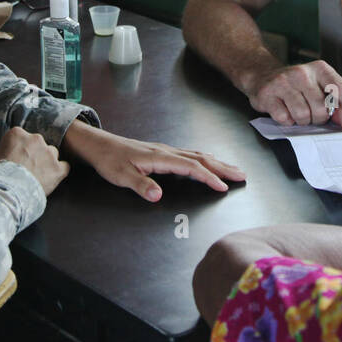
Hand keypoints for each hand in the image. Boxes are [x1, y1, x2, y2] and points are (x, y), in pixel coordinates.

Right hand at [0, 126, 68, 195]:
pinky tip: (52, 179)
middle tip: (26, 167)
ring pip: (52, 153)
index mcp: (16, 134)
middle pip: (38, 144)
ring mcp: (49, 153)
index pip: (20, 136)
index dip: (18, 148)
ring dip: (47, 161)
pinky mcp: (58, 168)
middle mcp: (35, 139)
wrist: (9, 191)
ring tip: (38, 174)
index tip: (15, 158)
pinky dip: (59, 172)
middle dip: (34, 154)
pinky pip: (64, 166)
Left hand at [61, 123, 244, 202]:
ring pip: (197, 155)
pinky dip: (204, 159)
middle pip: (200, 158)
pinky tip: (208, 161)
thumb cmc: (109, 160)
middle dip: (222, 167)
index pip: (190, 167)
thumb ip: (141, 185)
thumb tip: (158, 195)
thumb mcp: (121, 176)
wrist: (99, 146)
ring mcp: (165, 150)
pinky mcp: (162, 152)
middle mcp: (166, 151)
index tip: (223, 186)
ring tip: (233, 168)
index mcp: (160, 157)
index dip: (208, 177)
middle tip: (242, 175)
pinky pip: (190, 154)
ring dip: (217, 162)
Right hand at [243, 60, 341, 128]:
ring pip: (303, 115)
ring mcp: (283, 82)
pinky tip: (284, 111)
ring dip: (302, 121)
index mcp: (319, 68)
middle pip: (321, 108)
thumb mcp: (318, 85)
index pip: (341, 89)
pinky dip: (287, 121)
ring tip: (297, 113)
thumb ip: (335, 100)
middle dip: (319, 118)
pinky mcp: (268, 94)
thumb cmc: (295, 85)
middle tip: (312, 115)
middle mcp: (302, 72)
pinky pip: (285, 119)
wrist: (262, 75)